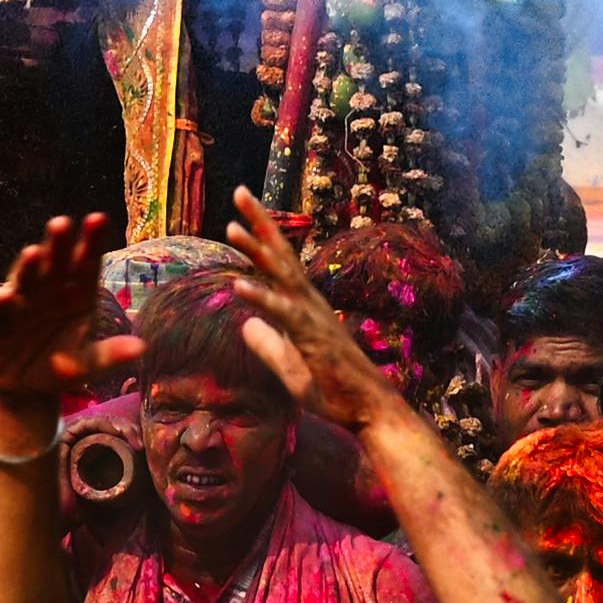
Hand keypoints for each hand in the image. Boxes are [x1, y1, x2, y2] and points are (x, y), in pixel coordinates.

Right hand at [0, 215, 135, 415]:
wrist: (24, 389)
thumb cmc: (61, 365)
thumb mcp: (87, 364)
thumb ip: (111, 354)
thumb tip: (143, 348)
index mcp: (78, 292)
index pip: (87, 262)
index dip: (92, 240)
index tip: (99, 219)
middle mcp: (50, 288)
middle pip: (55, 261)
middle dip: (58, 243)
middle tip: (62, 224)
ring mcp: (23, 301)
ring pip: (26, 277)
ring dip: (28, 265)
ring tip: (33, 253)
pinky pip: (0, 308)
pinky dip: (3, 301)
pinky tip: (7, 296)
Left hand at [217, 192, 409, 435]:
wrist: (370, 411)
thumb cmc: (335, 391)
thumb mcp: (289, 368)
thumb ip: (267, 346)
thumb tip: (244, 326)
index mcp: (304, 308)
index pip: (279, 265)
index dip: (261, 237)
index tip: (239, 212)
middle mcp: (309, 304)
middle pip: (281, 256)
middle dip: (260, 223)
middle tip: (240, 191)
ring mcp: (312, 318)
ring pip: (282, 276)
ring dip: (257, 251)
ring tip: (232, 227)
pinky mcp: (312, 338)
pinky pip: (284, 314)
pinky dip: (261, 297)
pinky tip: (239, 286)